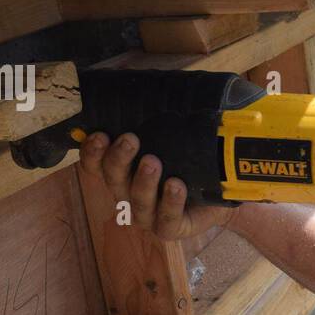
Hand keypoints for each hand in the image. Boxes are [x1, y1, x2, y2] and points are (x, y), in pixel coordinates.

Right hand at [78, 131, 235, 240]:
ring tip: (153, 162)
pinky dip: (170, 202)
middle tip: (130, 139)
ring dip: (143, 181)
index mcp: (123, 171)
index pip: (95, 163)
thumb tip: (162, 85)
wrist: (223, 189)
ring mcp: (148, 215)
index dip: (91, 151)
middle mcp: (128, 193)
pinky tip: (176, 185)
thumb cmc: (190, 160)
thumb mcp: (175, 136)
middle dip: (118, 158)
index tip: (99, 134)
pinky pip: (166, 219)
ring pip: (137, 201)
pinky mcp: (170, 229)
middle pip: (113, 179)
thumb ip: (162, 118)